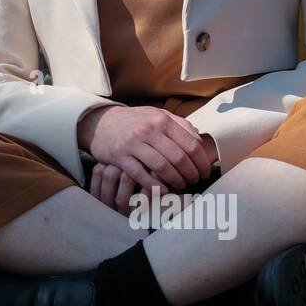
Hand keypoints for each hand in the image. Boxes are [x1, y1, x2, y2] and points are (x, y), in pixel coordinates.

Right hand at [78, 105, 214, 212]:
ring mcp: (133, 143)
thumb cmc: (133, 121)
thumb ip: (179, 124)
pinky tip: (163, 189)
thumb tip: (199, 139)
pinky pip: (140, 174)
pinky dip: (154, 185)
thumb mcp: (156, 115)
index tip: (205, 172)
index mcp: (162, 120)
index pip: (190, 144)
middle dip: (191, 173)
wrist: (100, 122)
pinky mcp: (119, 156)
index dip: (202, 162)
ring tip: (181, 185)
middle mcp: (149, 130)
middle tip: (194, 181)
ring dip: (176, 180)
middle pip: (179, 158)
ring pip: (162, 167)